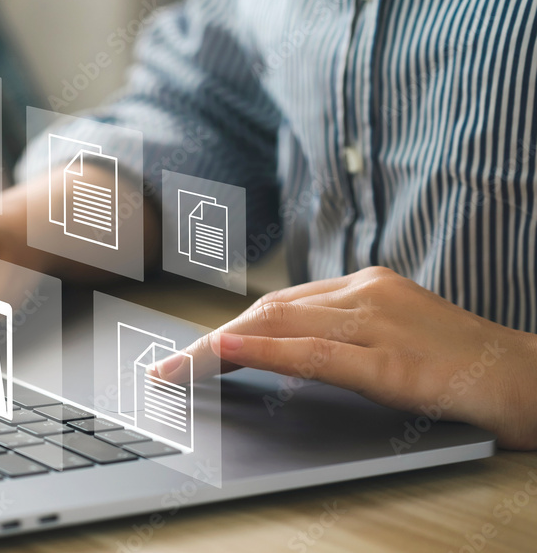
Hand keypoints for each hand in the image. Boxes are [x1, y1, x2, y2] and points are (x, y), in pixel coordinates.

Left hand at [152, 267, 536, 449]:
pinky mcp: (393, 361)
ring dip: (216, 349)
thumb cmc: (462, 365)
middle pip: (266, 311)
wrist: (533, 380)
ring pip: (278, 325)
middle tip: (165, 369)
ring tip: (175, 371)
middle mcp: (364, 292)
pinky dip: (261, 352)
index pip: (276, 304)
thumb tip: (282, 354)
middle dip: (208, 341)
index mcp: (363, 285)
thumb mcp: (393, 339)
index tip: (187, 350)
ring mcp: (378, 322)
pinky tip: (223, 354)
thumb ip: (342, 338)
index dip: (226, 327)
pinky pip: (313, 353)